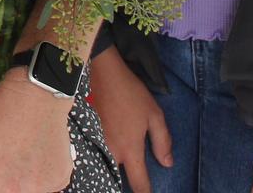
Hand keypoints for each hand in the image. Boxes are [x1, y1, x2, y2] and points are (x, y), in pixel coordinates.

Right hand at [89, 46, 171, 192]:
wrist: (100, 71)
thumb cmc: (130, 93)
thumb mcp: (154, 114)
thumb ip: (162, 141)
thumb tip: (167, 164)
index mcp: (130, 150)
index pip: (139, 184)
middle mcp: (111, 152)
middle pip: (118, 178)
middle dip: (125, 183)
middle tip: (132, 176)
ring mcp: (95, 144)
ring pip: (104, 167)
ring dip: (110, 172)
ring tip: (115, 170)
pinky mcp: (85, 135)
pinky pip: (92, 155)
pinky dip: (97, 160)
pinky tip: (99, 159)